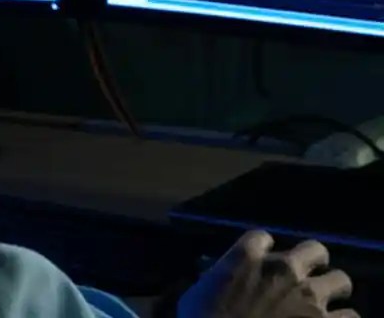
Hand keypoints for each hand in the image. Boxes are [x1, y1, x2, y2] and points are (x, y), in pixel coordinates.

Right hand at [177, 231, 355, 317]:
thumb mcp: (197, 293)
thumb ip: (215, 279)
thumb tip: (218, 278)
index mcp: (246, 257)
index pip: (262, 238)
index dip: (262, 249)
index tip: (260, 259)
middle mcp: (283, 269)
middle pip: (315, 250)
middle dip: (312, 262)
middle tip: (305, 276)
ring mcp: (310, 297)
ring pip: (341, 281)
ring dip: (331, 292)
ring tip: (322, 304)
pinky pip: (350, 317)